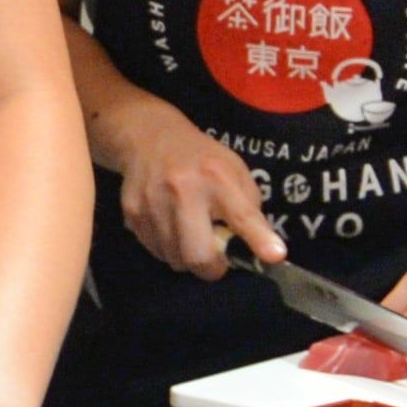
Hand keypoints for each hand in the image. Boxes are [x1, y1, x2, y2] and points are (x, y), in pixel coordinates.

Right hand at [92, 91, 280, 277]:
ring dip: (186, 258)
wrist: (148, 137)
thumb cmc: (201, 160)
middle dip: (211, 268)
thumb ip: (248, 210)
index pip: (241, 214)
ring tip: (190, 235)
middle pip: (198, 254)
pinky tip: (170, 226)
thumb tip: (264, 251)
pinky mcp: (132, 212)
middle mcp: (183, 189)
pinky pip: (155, 250)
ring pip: (174, 259)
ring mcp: (153, 202)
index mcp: (217, 177)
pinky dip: (167, 248)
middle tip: (216, 260)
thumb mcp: (234, 172)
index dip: (258, 239)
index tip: (274, 256)